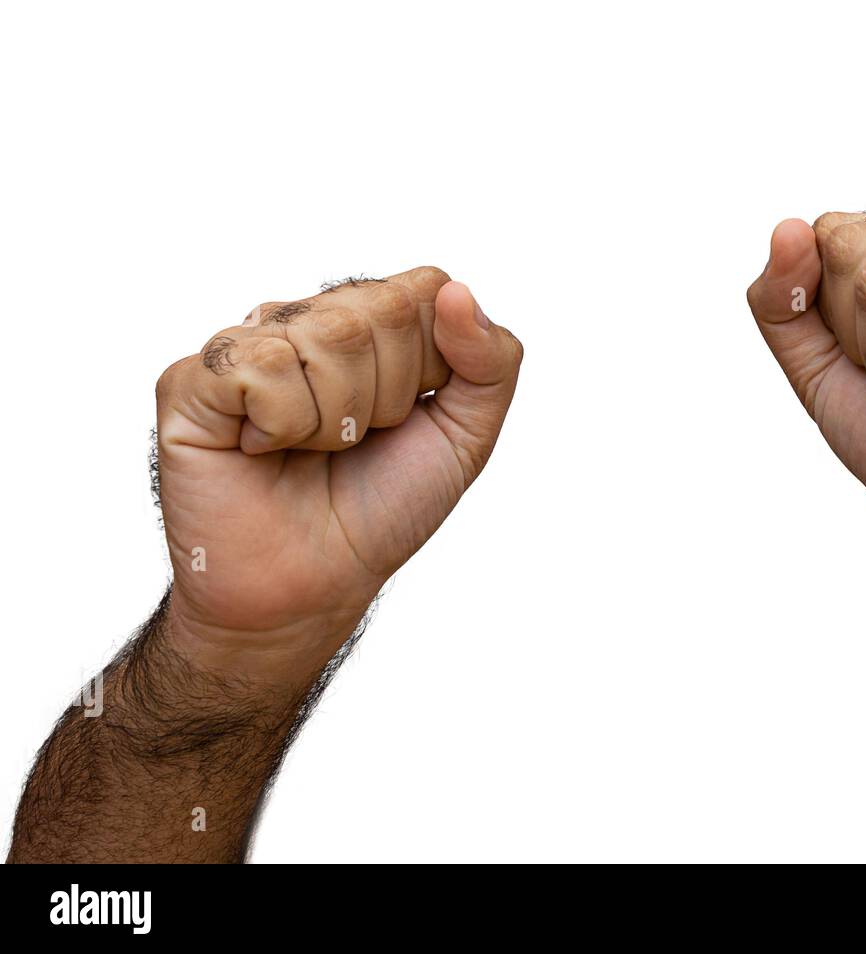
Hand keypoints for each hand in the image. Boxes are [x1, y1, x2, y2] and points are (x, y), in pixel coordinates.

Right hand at [155, 268, 522, 675]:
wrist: (313, 584)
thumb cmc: (382, 507)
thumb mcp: (465, 438)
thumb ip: (492, 362)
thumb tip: (458, 292)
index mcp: (370, 322)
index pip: (426, 289)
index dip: (429, 367)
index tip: (404, 419)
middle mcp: (306, 320)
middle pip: (380, 311)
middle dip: (386, 398)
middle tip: (352, 442)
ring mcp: (246, 344)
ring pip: (325, 336)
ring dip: (335, 419)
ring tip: (307, 449)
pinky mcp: (191, 379)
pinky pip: (262, 366)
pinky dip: (281, 426)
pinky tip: (260, 450)